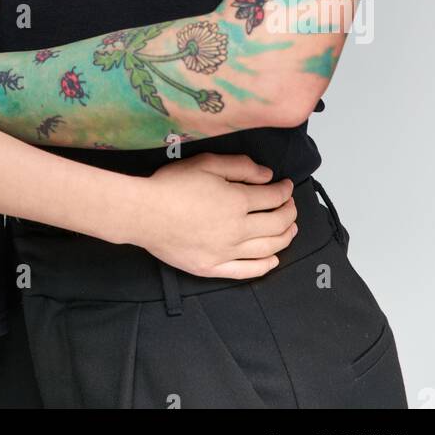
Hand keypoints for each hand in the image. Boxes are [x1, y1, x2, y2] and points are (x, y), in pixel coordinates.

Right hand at [134, 153, 297, 278]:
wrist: (144, 214)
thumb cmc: (172, 185)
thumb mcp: (206, 163)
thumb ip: (240, 167)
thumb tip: (267, 176)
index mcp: (237, 201)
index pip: (273, 198)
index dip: (284, 191)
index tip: (287, 186)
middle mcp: (237, 230)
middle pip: (276, 224)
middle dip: (289, 213)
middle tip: (290, 207)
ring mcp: (226, 252)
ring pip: (267, 249)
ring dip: (284, 238)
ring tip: (290, 230)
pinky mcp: (213, 268)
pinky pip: (246, 271)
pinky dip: (265, 266)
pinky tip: (273, 260)